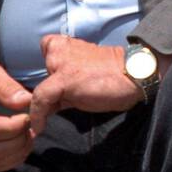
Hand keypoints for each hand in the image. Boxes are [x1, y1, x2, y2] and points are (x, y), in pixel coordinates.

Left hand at [29, 35, 170, 135]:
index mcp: (66, 44)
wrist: (134, 76)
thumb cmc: (112, 78)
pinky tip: (39, 127)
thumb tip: (45, 109)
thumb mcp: (83, 78)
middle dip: (47, 92)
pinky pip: (41, 99)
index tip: (54, 90)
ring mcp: (61, 63)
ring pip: (38, 89)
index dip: (49, 74)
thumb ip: (64, 87)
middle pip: (40, 76)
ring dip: (39, 107)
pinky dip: (37, 114)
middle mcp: (60, 50)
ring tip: (42, 122)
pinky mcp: (64, 79)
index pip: (45, 56)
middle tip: (55, 109)